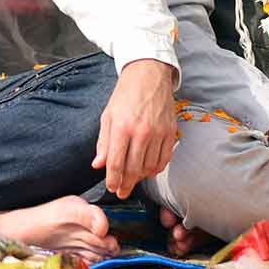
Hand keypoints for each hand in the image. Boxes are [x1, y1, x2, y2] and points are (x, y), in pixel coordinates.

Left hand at [92, 59, 178, 197]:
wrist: (149, 76)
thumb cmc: (125, 96)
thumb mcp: (108, 116)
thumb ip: (103, 142)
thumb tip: (98, 165)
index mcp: (122, 127)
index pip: (116, 162)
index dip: (113, 179)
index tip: (112, 188)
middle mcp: (141, 132)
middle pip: (133, 168)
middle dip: (126, 184)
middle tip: (121, 192)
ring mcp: (158, 133)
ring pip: (150, 167)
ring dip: (140, 178)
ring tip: (132, 180)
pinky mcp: (170, 132)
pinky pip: (164, 159)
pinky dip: (156, 169)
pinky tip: (148, 170)